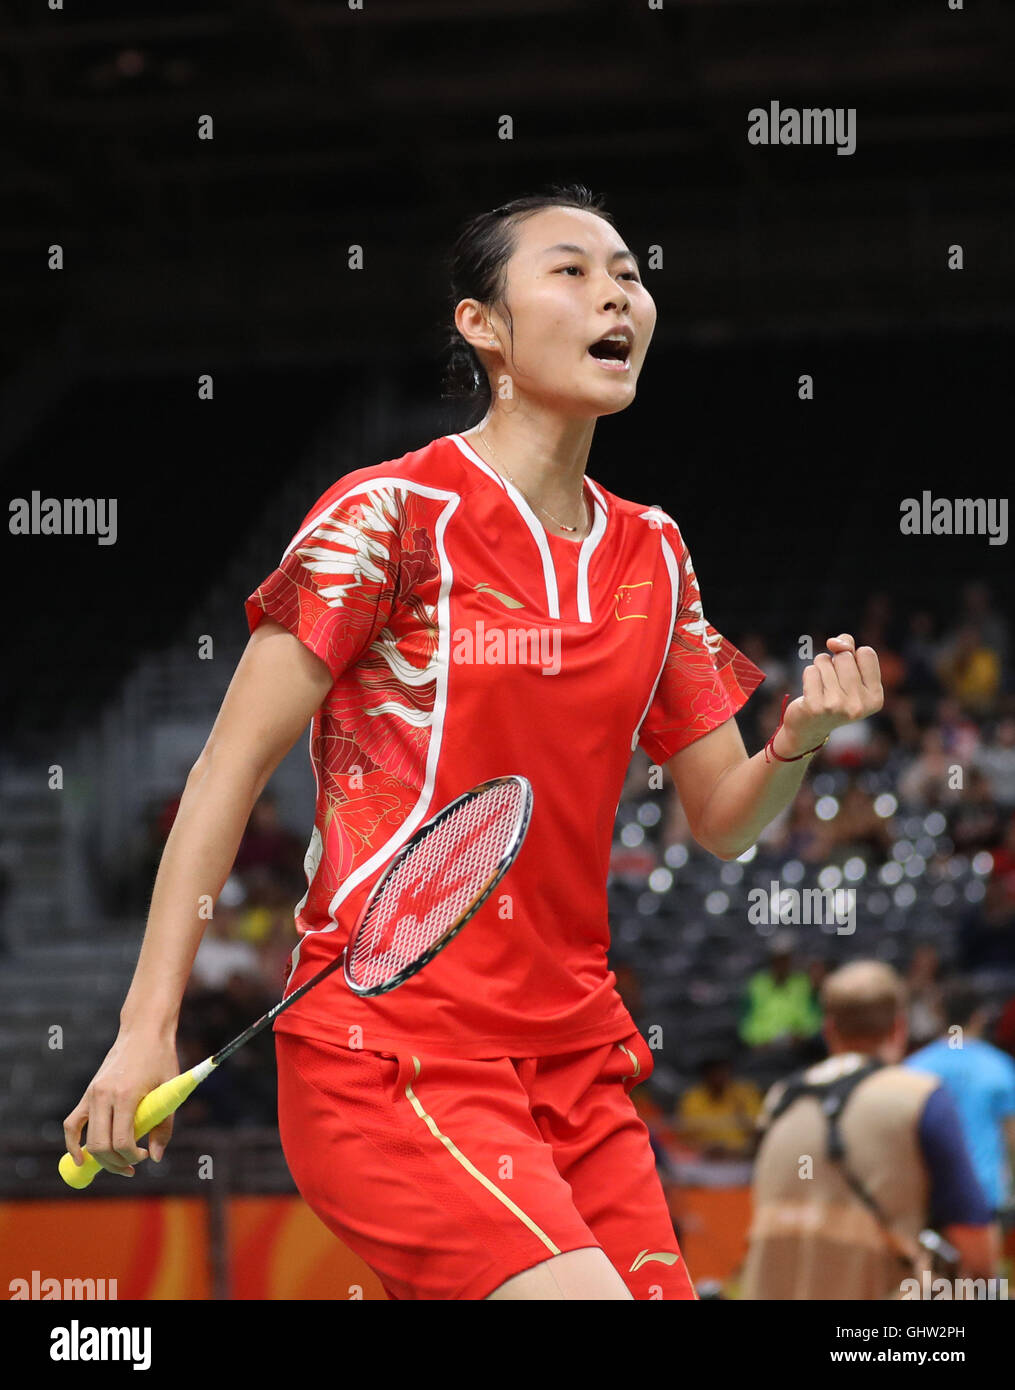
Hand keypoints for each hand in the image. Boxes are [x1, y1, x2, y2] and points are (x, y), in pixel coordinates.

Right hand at [63, 1029, 179, 1177]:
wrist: (143, 1030)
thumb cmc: (161, 1058)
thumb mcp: (169, 1090)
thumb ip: (163, 1126)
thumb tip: (154, 1158)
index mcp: (125, 1095)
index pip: (122, 1141)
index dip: (133, 1157)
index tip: (144, 1156)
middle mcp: (104, 1095)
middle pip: (101, 1146)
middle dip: (116, 1163)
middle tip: (133, 1166)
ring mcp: (92, 1094)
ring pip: (87, 1139)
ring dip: (100, 1159)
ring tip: (117, 1165)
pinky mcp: (88, 1093)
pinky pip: (73, 1123)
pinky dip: (73, 1143)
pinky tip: (81, 1158)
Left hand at [775, 634, 883, 757]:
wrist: (809, 728)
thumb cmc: (832, 694)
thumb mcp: (849, 672)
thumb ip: (848, 648)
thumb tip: (834, 642)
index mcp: (875, 697)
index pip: (866, 653)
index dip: (853, 657)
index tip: (848, 677)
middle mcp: (859, 705)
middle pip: (845, 656)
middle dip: (834, 663)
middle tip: (831, 685)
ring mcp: (837, 707)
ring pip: (825, 661)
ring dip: (819, 668)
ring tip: (821, 688)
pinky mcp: (816, 707)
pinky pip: (810, 671)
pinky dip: (808, 676)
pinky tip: (810, 693)